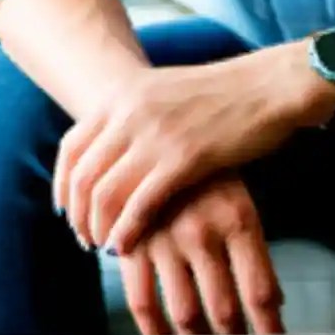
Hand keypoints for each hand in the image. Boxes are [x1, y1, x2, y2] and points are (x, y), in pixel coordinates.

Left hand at [54, 42, 334, 253]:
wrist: (271, 86)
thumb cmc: (225, 96)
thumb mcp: (165, 95)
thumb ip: (135, 117)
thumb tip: (114, 149)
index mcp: (122, 94)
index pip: (71, 148)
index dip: (63, 187)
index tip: (67, 212)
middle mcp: (130, 112)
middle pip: (83, 176)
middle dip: (79, 215)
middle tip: (86, 240)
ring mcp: (155, 135)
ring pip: (105, 194)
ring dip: (98, 228)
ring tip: (104, 247)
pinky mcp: (184, 158)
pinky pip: (139, 205)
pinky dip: (126, 230)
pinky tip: (127, 246)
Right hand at [117, 176, 284, 334]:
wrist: (152, 133)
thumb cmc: (203, 174)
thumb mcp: (237, 201)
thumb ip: (252, 252)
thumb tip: (272, 305)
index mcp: (237, 218)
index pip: (261, 291)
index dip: (270, 328)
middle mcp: (202, 231)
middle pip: (225, 310)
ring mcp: (164, 239)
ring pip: (186, 313)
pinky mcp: (131, 245)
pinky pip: (142, 302)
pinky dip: (154, 329)